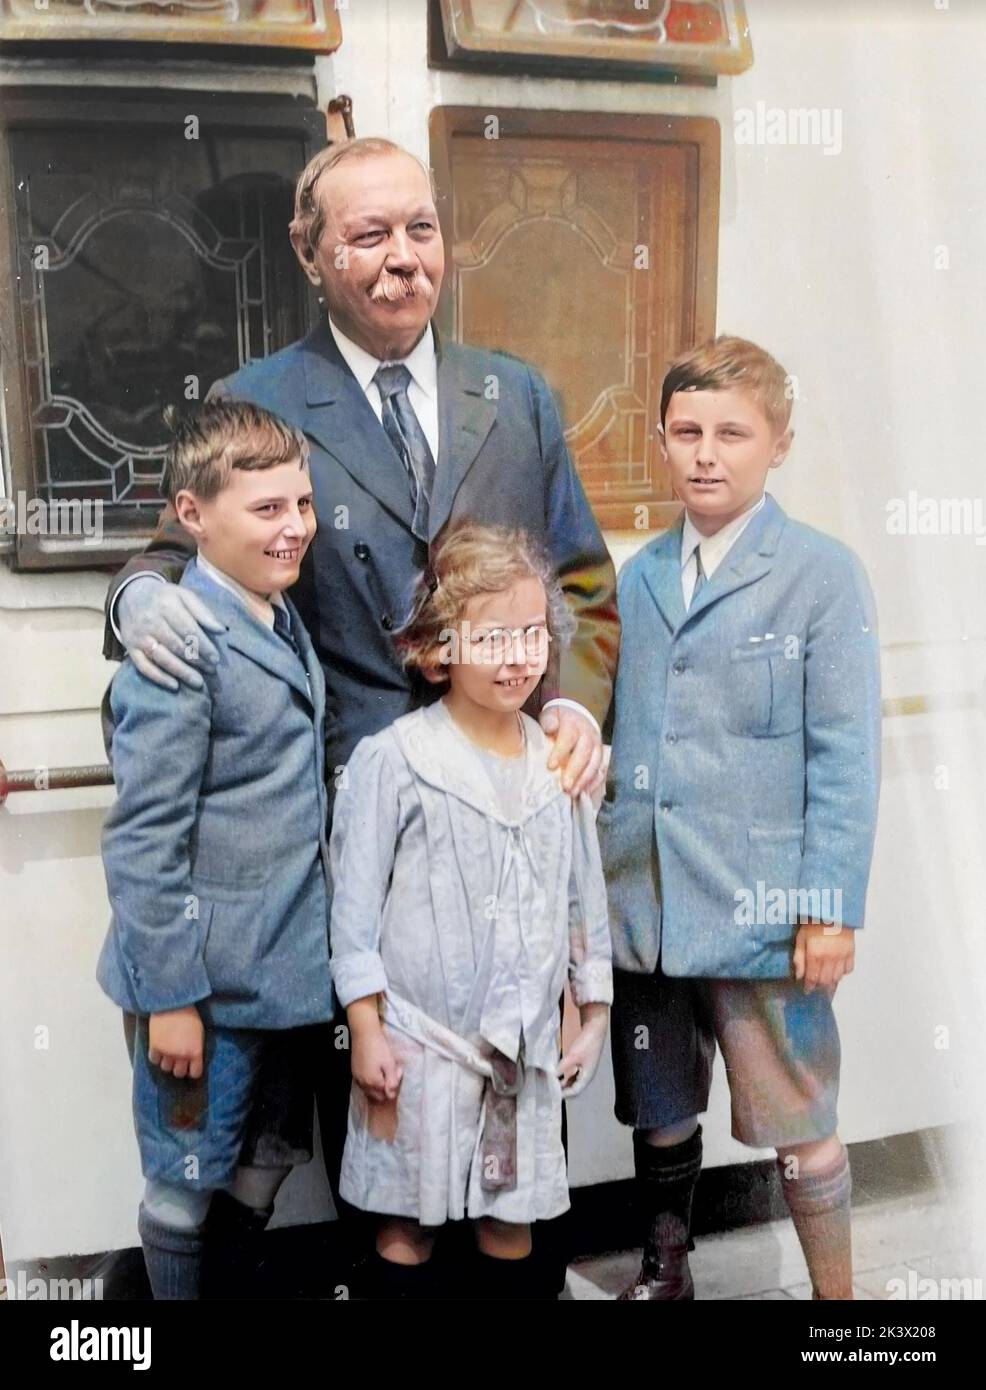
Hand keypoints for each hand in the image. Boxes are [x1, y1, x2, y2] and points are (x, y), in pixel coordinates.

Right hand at [117, 576, 223, 690]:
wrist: (130, 595)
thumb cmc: (164, 598)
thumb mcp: (183, 595)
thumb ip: (202, 612)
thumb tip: (222, 630)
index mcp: (167, 606)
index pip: (189, 630)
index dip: (204, 646)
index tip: (216, 658)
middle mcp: (151, 621)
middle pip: (176, 645)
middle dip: (196, 660)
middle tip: (211, 670)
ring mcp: (139, 636)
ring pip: (161, 658)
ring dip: (181, 672)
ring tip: (198, 682)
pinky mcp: (130, 648)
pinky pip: (143, 666)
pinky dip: (159, 677)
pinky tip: (174, 685)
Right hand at [148, 1007, 204, 1078]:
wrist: (173, 1003)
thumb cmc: (189, 1014)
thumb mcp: (199, 1032)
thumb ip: (196, 1048)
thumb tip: (192, 1060)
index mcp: (195, 1051)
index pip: (195, 1073)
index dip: (192, 1070)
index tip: (190, 1067)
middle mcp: (181, 1055)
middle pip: (178, 1073)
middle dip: (179, 1067)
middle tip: (178, 1059)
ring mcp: (167, 1052)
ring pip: (165, 1067)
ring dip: (167, 1061)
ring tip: (168, 1051)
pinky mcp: (154, 1047)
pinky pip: (154, 1060)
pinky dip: (156, 1055)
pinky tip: (159, 1047)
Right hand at [351, 1026, 403, 1103]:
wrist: (364, 1034)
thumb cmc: (379, 1048)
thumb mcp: (390, 1064)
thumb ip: (392, 1082)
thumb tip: (391, 1095)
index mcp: (374, 1083)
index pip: (386, 1095)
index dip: (393, 1085)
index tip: (396, 1071)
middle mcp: (363, 1084)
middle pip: (377, 1095)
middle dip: (385, 1086)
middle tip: (390, 1070)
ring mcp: (357, 1079)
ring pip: (370, 1090)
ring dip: (378, 1084)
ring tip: (383, 1067)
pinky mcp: (354, 1073)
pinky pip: (364, 1083)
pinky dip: (370, 1080)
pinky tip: (374, 1067)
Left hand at [540, 706, 602, 797]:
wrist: (578, 718)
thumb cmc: (560, 721)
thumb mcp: (551, 715)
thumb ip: (549, 721)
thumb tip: (550, 728)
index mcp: (573, 724)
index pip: (568, 737)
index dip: (560, 751)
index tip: (550, 766)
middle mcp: (588, 735)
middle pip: (584, 754)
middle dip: (575, 771)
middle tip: (565, 786)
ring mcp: (597, 747)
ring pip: (595, 764)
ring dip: (584, 780)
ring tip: (573, 793)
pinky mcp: (601, 758)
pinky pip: (601, 771)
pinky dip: (594, 783)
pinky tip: (585, 793)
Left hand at [557, 1002, 608, 1098]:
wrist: (595, 1028)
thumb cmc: (586, 1043)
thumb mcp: (572, 1056)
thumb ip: (562, 1067)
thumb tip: (552, 1076)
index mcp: (587, 1076)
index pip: (575, 1091)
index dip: (564, 1094)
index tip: (552, 1094)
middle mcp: (587, 1075)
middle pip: (574, 1088)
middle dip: (563, 1090)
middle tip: (550, 1089)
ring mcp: (585, 1069)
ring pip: (573, 1081)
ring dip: (563, 1082)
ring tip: (551, 1082)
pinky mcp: (582, 1062)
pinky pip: (572, 1073)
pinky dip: (565, 1075)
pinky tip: (556, 1073)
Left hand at [793, 922, 855, 994]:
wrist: (832, 910)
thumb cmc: (812, 923)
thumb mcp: (801, 938)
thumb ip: (799, 958)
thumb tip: (799, 976)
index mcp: (815, 954)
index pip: (812, 978)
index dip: (809, 987)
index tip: (807, 991)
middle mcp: (830, 958)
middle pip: (826, 981)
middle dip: (819, 987)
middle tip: (816, 987)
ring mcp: (842, 956)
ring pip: (838, 978)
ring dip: (831, 982)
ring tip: (825, 982)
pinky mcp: (851, 952)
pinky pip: (848, 969)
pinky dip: (842, 973)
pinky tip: (836, 970)